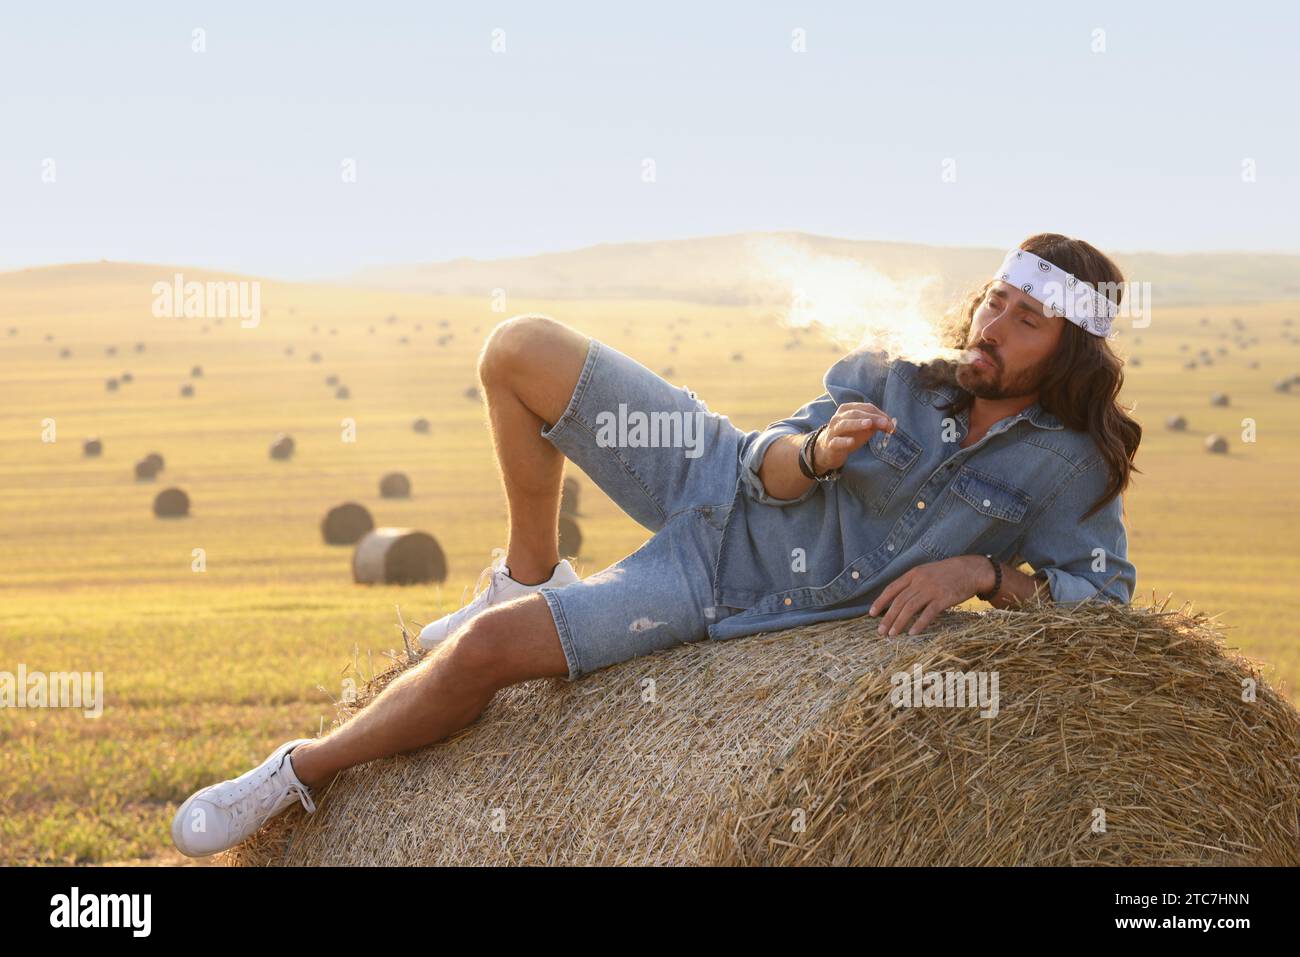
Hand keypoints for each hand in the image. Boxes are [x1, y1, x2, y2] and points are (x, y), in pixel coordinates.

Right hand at [814, 403, 893, 472]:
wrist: (829, 450)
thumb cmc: (849, 435)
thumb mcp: (863, 428)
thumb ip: (875, 424)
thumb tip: (890, 425)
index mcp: (847, 410)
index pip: (866, 407)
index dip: (879, 414)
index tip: (891, 423)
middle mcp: (838, 417)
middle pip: (855, 414)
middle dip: (872, 418)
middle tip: (885, 424)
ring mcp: (833, 430)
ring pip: (844, 424)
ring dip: (857, 423)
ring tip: (869, 424)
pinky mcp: (830, 444)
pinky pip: (837, 442)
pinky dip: (844, 441)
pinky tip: (851, 441)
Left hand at [868, 555, 993, 636]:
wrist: (971, 570)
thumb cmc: (948, 573)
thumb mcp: (927, 572)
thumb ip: (913, 583)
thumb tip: (898, 599)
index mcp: (913, 574)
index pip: (892, 588)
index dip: (880, 601)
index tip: (872, 613)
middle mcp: (920, 581)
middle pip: (899, 601)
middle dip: (887, 617)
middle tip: (881, 631)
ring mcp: (932, 589)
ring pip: (910, 608)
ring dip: (899, 622)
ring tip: (892, 634)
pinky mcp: (944, 598)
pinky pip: (928, 613)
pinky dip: (919, 624)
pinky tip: (913, 633)